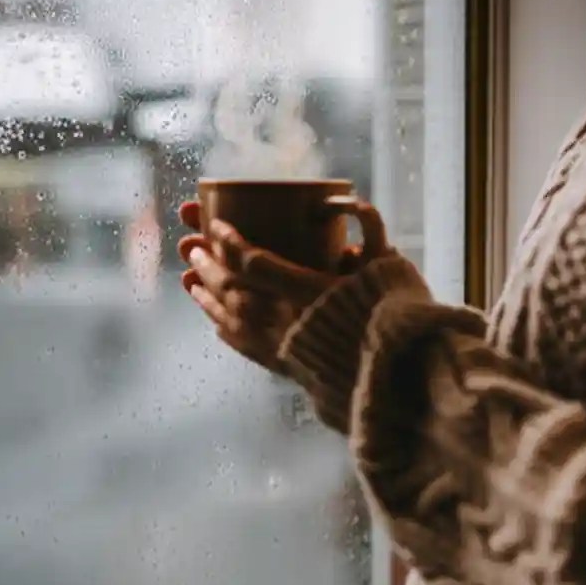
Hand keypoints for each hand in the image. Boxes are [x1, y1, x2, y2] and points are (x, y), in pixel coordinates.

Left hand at [177, 198, 390, 373]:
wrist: (394, 379)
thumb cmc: (395, 319)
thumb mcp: (389, 271)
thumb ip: (372, 235)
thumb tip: (353, 205)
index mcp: (308, 293)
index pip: (254, 262)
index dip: (230, 242)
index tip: (216, 225)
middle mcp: (285, 319)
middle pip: (232, 288)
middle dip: (208, 265)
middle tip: (192, 246)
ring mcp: (278, 346)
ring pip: (228, 317)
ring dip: (206, 296)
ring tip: (190, 279)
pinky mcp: (280, 368)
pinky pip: (240, 346)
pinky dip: (223, 329)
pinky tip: (216, 324)